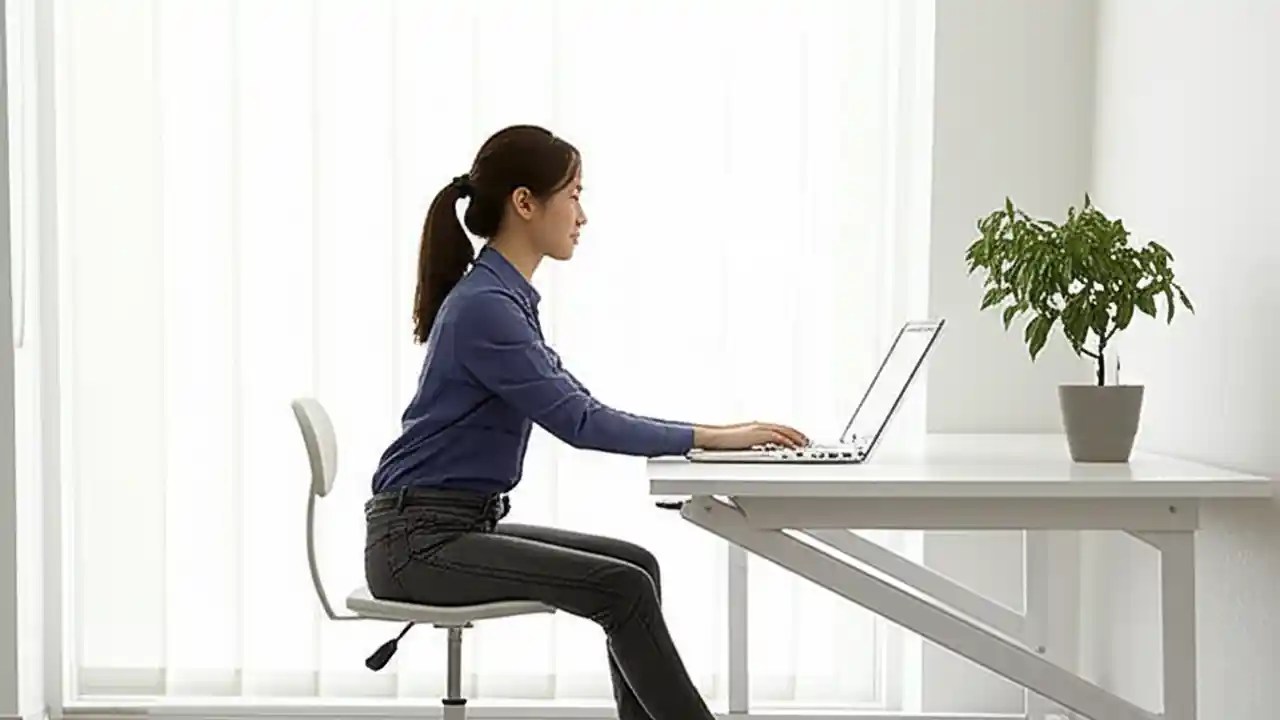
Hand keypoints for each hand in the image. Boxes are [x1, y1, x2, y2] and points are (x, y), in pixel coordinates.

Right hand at [693, 422, 808, 449]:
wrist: (713, 437)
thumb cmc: (722, 442)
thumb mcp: (741, 443)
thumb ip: (752, 445)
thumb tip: (758, 451)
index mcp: (756, 427)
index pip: (777, 428)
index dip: (790, 433)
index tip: (798, 438)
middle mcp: (759, 426)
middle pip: (783, 428)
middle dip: (797, 434)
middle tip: (806, 441)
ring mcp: (758, 429)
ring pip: (783, 430)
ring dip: (795, 437)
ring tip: (804, 444)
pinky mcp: (756, 434)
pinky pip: (776, 437)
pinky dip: (786, 441)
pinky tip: (793, 447)